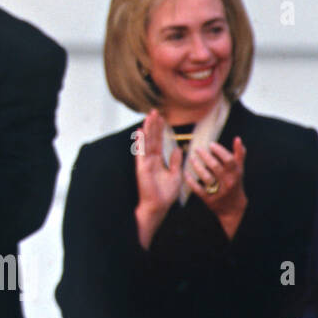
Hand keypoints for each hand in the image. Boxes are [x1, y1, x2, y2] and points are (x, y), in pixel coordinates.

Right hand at [134, 109, 181, 248]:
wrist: (159, 206)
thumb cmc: (166, 194)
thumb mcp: (176, 175)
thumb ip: (175, 161)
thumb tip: (178, 148)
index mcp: (158, 160)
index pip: (159, 141)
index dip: (160, 129)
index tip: (161, 118)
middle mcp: (150, 159)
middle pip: (152, 138)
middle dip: (153, 125)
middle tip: (154, 111)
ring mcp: (145, 162)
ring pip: (147, 142)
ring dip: (147, 129)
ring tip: (149, 116)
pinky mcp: (142, 167)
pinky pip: (141, 152)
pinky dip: (140, 142)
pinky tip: (139, 132)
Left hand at [185, 138, 246, 238]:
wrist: (233, 207)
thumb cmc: (234, 182)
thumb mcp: (239, 169)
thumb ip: (239, 154)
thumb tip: (238, 139)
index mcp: (235, 173)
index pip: (229, 160)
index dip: (220, 151)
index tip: (210, 144)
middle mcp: (228, 182)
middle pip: (216, 167)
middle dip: (205, 157)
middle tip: (197, 149)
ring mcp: (218, 191)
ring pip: (206, 178)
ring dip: (197, 167)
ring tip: (191, 159)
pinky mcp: (209, 199)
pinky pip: (198, 189)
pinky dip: (191, 181)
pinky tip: (185, 173)